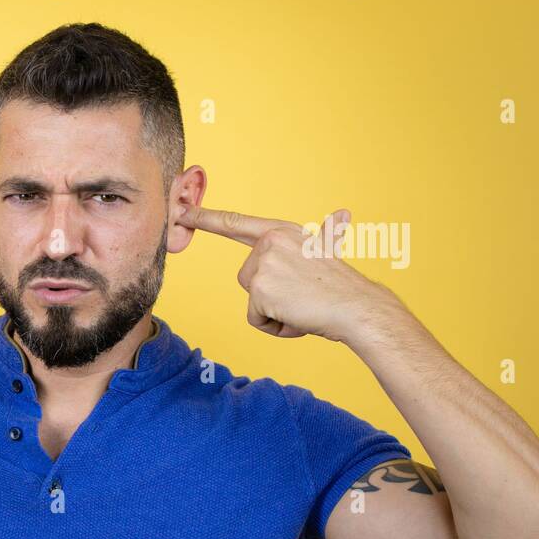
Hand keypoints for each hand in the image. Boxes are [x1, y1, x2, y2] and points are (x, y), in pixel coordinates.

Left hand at [178, 205, 398, 341]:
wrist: (357, 307)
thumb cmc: (343, 286)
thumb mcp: (328, 252)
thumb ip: (326, 234)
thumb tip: (342, 215)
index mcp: (282, 231)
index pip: (235, 223)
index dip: (206, 218)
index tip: (181, 212)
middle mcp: (269, 243)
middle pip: (246, 278)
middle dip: (269, 294)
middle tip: (302, 294)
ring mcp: (263, 265)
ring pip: (252, 299)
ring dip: (273, 311)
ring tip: (303, 304)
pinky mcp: (259, 291)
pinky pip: (255, 319)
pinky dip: (275, 327)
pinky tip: (297, 317)